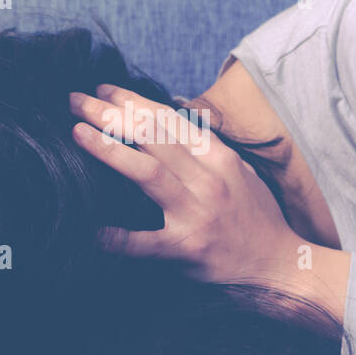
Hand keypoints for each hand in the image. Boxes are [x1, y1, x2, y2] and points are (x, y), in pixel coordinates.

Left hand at [68, 84, 310, 290]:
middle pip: (152, 136)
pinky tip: (88, 231)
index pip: (169, 118)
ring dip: (109, 151)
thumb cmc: (256, 217)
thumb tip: (172, 118)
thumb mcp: (239, 171)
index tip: (103, 89)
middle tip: (75, 100)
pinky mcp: (188, 249)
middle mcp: (208, 179)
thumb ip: (206, 148)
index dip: (133, 100)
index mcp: (218, 157)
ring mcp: (198, 213)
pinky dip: (116, 238)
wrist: (280, 265)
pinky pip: (145, 243)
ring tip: (77, 134)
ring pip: (148, 173)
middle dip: (110, 114)